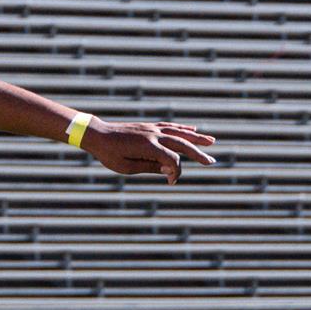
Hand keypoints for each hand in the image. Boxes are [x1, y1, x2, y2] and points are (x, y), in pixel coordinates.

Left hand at [84, 120, 216, 183]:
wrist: (98, 135)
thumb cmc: (109, 155)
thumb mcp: (127, 167)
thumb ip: (150, 167)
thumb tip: (169, 170)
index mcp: (148, 147)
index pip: (172, 159)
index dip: (176, 172)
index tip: (171, 182)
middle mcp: (154, 135)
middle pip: (182, 144)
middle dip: (198, 153)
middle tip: (212, 161)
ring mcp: (153, 129)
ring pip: (180, 133)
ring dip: (197, 138)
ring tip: (212, 141)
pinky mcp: (150, 127)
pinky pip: (170, 127)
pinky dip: (183, 129)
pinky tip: (193, 130)